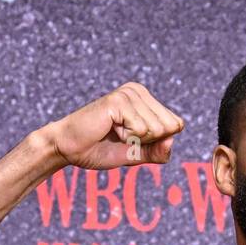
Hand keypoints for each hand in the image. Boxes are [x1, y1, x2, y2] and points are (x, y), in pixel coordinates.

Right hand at [43, 83, 184, 170]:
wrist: (70, 149)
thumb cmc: (100, 149)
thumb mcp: (137, 154)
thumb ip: (158, 151)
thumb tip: (173, 139)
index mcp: (146, 99)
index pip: (175, 125)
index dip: (156, 142)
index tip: (131, 138)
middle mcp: (139, 91)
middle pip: (169, 127)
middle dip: (147, 141)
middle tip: (121, 136)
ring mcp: (129, 93)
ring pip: (156, 129)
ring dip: (134, 139)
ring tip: (114, 131)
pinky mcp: (119, 100)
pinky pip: (141, 129)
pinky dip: (126, 137)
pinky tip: (110, 128)